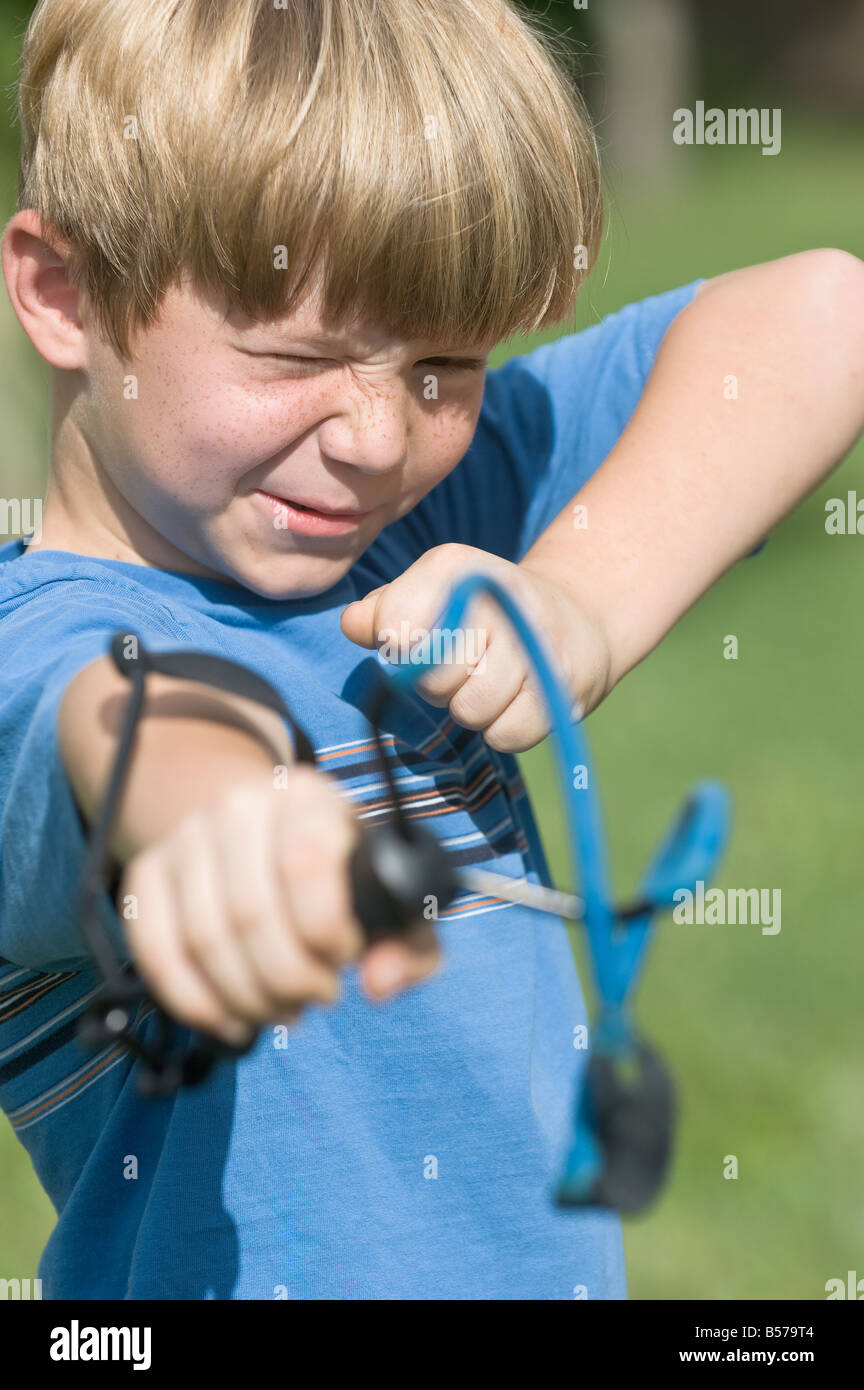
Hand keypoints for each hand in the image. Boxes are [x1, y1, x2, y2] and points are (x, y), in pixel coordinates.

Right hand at [120, 765, 440, 1044]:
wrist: (263, 830)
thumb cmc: (341, 876)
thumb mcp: (391, 899)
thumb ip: (410, 946)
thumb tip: (378, 986)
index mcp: (309, 799)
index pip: (305, 862)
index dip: (325, 929)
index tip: (343, 955)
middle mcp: (241, 806)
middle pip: (250, 913)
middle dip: (287, 980)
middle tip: (313, 999)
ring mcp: (187, 837)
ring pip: (203, 939)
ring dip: (246, 999)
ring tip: (280, 1011)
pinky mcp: (149, 872)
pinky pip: (155, 951)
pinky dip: (193, 1002)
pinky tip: (230, 1020)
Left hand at [340, 543, 611, 752]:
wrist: (575, 621)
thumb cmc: (480, 614)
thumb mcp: (430, 595)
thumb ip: (384, 610)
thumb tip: (353, 624)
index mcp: (457, 566)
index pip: (398, 625)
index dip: (397, 646)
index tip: (408, 643)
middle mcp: (501, 598)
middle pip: (432, 678)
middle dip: (437, 683)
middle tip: (462, 665)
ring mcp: (538, 644)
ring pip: (470, 709)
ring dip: (470, 708)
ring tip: (488, 683)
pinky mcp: (565, 689)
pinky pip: (505, 734)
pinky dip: (502, 728)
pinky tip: (514, 702)